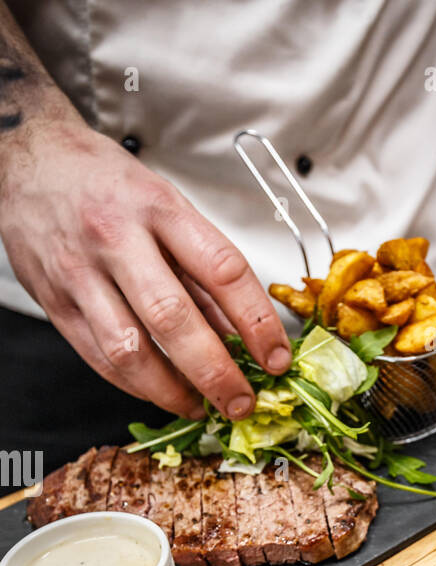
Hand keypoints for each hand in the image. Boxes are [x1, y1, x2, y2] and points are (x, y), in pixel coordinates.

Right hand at [0, 117, 290, 418]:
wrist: (29, 159)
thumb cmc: (105, 181)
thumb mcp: (165, 204)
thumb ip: (200, 268)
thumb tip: (242, 332)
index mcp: (157, 207)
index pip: (221, 270)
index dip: (256, 322)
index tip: (275, 357)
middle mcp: (117, 238)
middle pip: (173, 318)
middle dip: (216, 372)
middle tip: (241, 402)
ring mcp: (80, 273)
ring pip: (130, 349)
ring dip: (172, 390)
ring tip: (200, 406)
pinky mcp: (55, 302)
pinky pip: (99, 358)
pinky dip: (136, 385)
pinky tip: (160, 392)